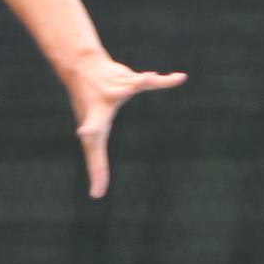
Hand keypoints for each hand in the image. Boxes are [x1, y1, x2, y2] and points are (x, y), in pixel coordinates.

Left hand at [66, 58, 187, 198]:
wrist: (83, 68)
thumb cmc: (88, 109)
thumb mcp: (91, 139)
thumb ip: (96, 167)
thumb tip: (96, 196)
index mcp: (95, 117)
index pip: (92, 128)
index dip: (89, 131)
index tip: (84, 132)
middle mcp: (104, 99)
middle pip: (110, 102)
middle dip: (111, 103)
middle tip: (94, 121)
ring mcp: (117, 86)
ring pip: (131, 84)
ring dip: (141, 81)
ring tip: (150, 78)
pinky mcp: (130, 78)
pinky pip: (151, 82)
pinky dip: (165, 81)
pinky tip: (180, 78)